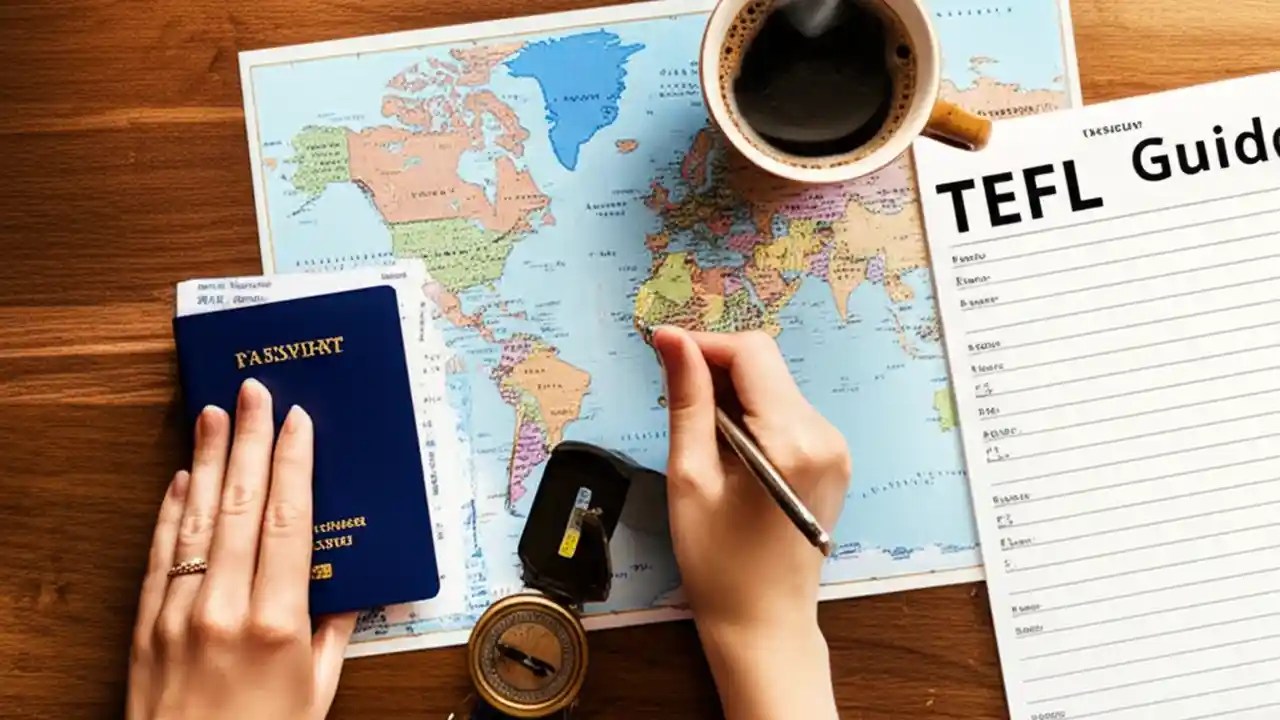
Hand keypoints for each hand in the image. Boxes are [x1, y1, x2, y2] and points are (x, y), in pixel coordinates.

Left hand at [127, 379, 356, 719]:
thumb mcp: (317, 691)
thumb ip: (336, 632)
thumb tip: (354, 586)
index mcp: (278, 622)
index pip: (287, 519)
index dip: (292, 463)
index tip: (297, 421)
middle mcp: (224, 608)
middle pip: (239, 505)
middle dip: (247, 441)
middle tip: (252, 392)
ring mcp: (178, 614)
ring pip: (195, 519)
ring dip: (205, 460)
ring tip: (212, 414)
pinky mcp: (146, 626)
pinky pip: (160, 554)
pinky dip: (170, 511)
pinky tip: (180, 478)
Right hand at [653, 327, 849, 719]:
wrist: (765, 625)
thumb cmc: (718, 564)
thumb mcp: (691, 478)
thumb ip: (687, 401)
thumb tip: (672, 340)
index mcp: (791, 440)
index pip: (751, 353)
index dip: (702, 345)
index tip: (660, 351)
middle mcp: (824, 434)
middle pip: (765, 366)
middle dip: (716, 369)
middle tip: (673, 398)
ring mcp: (835, 447)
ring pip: (775, 388)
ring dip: (733, 395)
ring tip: (700, 439)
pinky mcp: (832, 459)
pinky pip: (787, 414)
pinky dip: (753, 417)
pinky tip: (728, 451)